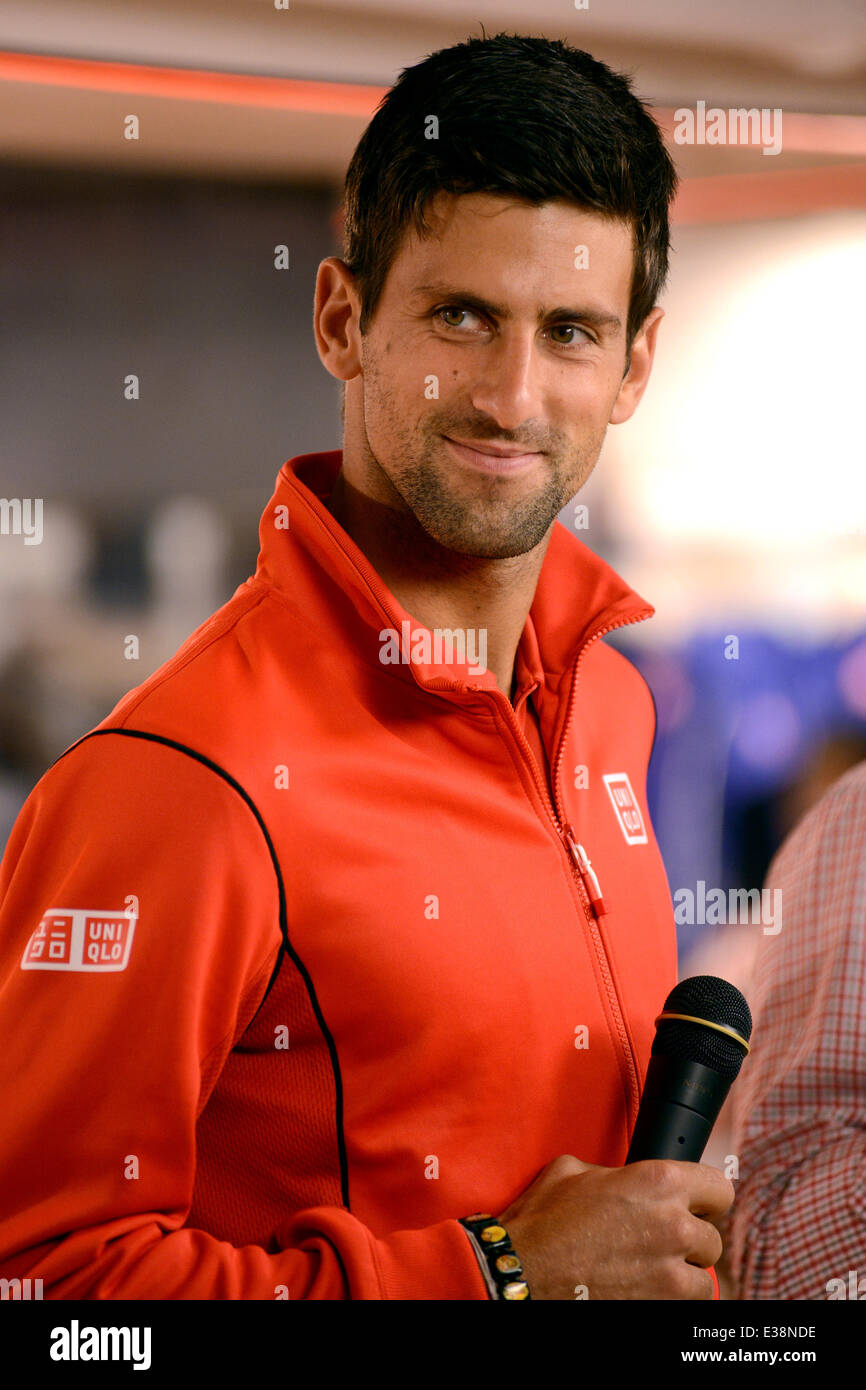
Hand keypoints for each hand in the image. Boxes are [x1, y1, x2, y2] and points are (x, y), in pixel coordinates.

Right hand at [497, 1154, 733, 1299]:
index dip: (706, 1197)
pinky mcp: (661, 1307)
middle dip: (689, 1238)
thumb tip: (627, 1181)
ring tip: (651, 1268)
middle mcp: (674, 1226)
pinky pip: (687, 1304)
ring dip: (683, 1273)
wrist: (522, 1270)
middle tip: (659, 1239)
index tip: (695, 1204)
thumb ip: (617, 1173)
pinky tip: (644, 1287)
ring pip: (705, 1277)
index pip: (720, 1188)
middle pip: (713, 1238)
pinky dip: (670, 1298)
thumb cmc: (543, 1220)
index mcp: (659, 1182)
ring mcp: (670, 1274)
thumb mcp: (576, 1171)